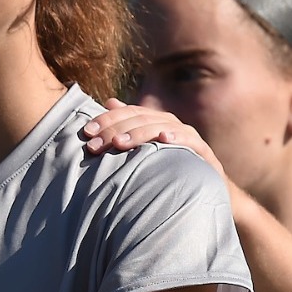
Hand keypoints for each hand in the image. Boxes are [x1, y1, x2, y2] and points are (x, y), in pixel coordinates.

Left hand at [81, 100, 224, 179]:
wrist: (205, 189)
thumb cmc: (169, 168)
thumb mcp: (145, 149)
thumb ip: (128, 127)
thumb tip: (109, 102)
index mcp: (154, 121)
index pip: (128, 112)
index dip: (106, 119)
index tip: (86, 132)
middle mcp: (170, 124)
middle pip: (140, 118)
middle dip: (115, 130)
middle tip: (95, 145)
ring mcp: (187, 136)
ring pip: (161, 127)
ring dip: (139, 134)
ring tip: (119, 143)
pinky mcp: (203, 151)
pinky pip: (190, 141)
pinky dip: (177, 137)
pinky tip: (163, 140)